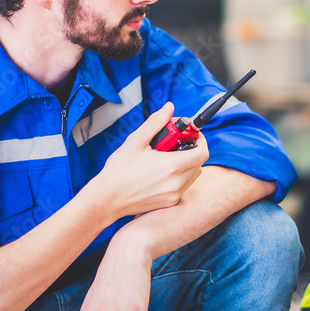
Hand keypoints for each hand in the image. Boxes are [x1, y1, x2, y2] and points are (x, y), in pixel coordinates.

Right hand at [94, 102, 207, 217]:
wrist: (107, 198)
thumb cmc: (119, 171)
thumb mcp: (136, 141)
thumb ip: (156, 123)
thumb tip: (169, 108)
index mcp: (171, 166)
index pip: (202, 152)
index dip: (200, 140)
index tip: (191, 134)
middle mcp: (176, 183)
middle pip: (199, 163)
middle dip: (191, 150)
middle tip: (175, 143)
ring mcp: (174, 195)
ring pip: (192, 175)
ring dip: (186, 163)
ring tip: (166, 157)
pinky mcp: (170, 202)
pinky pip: (183, 186)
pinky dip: (179, 176)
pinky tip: (161, 172)